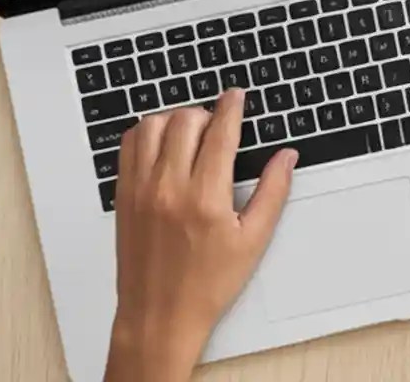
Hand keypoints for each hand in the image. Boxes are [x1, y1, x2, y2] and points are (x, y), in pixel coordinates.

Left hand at [105, 90, 297, 381]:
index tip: (236, 95)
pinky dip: (146, 133)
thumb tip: (286, 158)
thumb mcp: (253, 241)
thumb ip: (273, 193)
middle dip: (207, 114)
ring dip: (175, 119)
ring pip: (153, 125)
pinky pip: (129, 145)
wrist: (160, 314)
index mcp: (206, 198)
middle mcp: (169, 187)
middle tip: (219, 124)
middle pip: (186, 121)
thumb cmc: (206, 285)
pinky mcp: (124, 196)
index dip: (232, 106)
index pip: (220, 132)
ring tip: (190, 132)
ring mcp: (141, 189)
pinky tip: (162, 144)